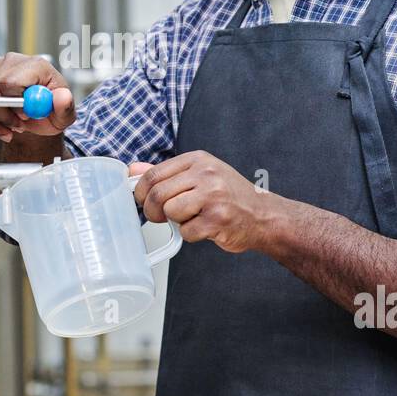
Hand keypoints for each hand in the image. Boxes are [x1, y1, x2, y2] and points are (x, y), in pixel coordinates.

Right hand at [0, 53, 75, 141]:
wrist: (35, 112)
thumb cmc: (49, 109)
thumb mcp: (64, 115)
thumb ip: (65, 107)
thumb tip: (62, 97)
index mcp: (35, 65)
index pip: (10, 82)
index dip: (13, 105)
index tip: (23, 118)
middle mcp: (10, 61)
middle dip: (1, 119)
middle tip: (14, 129)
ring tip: (5, 130)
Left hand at [129, 151, 270, 253]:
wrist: (263, 216)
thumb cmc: (230, 196)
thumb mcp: (199, 175)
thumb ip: (166, 173)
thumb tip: (133, 170)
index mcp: (198, 160)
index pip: (154, 174)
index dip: (141, 192)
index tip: (142, 201)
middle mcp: (206, 174)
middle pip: (158, 194)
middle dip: (152, 211)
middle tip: (159, 216)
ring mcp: (213, 196)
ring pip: (170, 212)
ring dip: (176, 222)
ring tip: (191, 218)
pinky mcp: (217, 220)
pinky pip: (186, 231)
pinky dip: (191, 235)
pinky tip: (204, 227)